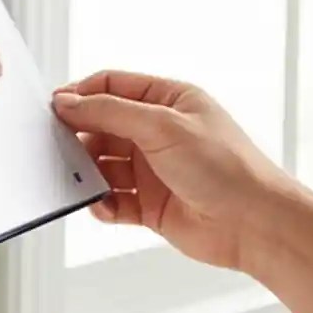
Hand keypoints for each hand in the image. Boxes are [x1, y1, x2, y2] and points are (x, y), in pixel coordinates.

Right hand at [52, 71, 298, 269]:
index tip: (55, 107)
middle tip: (59, 145)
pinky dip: (102, 203)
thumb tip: (67, 101)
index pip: (113, 86)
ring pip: (103, 164)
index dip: (82, 94)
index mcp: (169, 100)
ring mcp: (154, 169)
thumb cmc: (228, 168)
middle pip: (102, 126)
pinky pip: (112, 200)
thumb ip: (109, 112)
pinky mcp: (150, 204)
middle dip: (80, 136)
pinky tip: (103, 205)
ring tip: (82, 180)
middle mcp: (159, 132)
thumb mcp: (162, 125)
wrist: (257, 225)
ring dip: (89, 173)